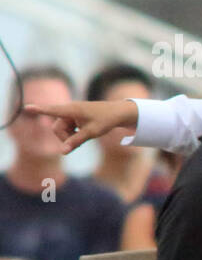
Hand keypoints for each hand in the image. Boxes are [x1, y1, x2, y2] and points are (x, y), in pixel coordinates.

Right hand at [23, 98, 137, 153]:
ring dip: (69, 136)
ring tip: (85, 135)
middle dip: (64, 138)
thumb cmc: (106, 120)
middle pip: (56, 128)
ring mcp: (71, 113)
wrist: (118, 113)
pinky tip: (83, 133)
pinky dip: (72, 134)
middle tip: (78, 142)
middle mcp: (69, 110)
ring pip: (61, 130)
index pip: (52, 110)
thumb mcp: (91, 133)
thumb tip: (62, 152)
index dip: (39, 110)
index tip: (26, 107)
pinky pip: (66, 128)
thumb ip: (76, 141)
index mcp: (72, 110)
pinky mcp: (74, 117)